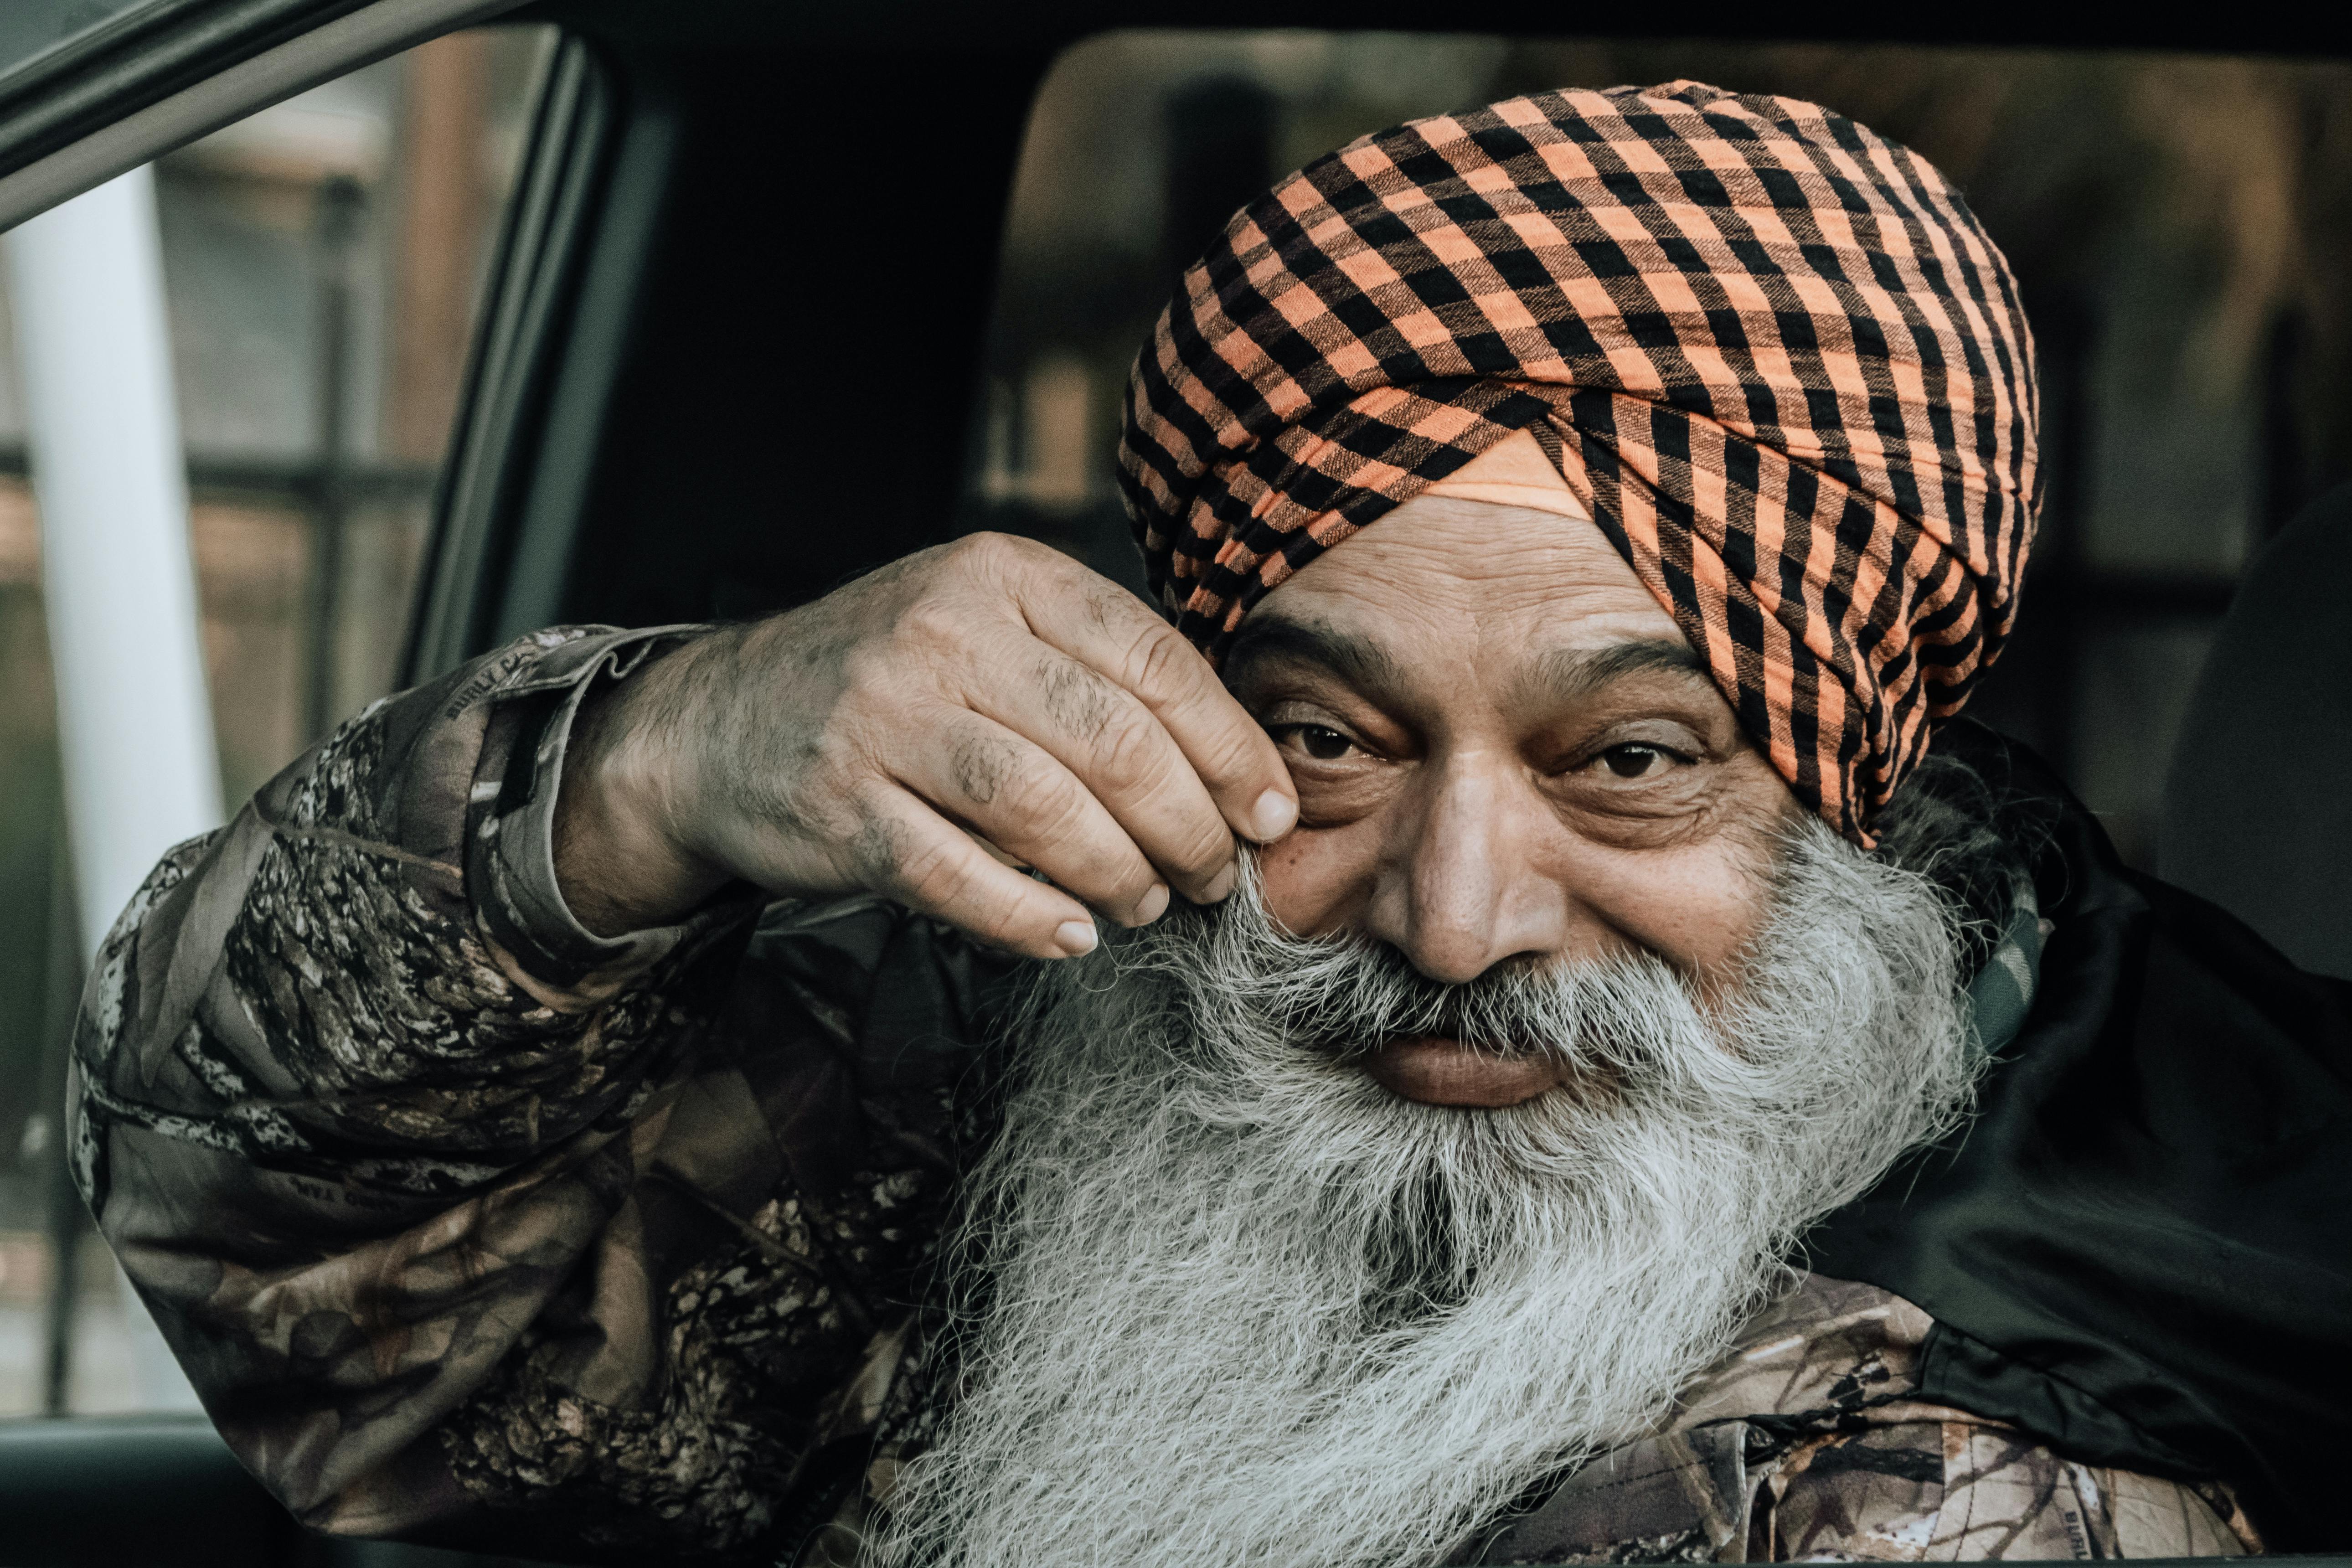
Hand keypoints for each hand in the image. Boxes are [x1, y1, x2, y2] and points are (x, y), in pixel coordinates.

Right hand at [553, 533, 1297, 957]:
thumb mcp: (989, 630)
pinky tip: (1071, 937)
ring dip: (1118, 874)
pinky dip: (1029, 918)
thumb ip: (1095, 673)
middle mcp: (941, 631)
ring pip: (1043, 808)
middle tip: (1214, 877)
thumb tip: (1236, 764)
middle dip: (1189, 826)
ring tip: (1146, 905)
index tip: (1272, 813)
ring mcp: (882, 717)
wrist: (715, 725)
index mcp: (1001, 575)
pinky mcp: (839, 804)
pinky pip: (958, 875)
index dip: (1230, 748)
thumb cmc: (892, 688)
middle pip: (1112, 741)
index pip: (1153, 661)